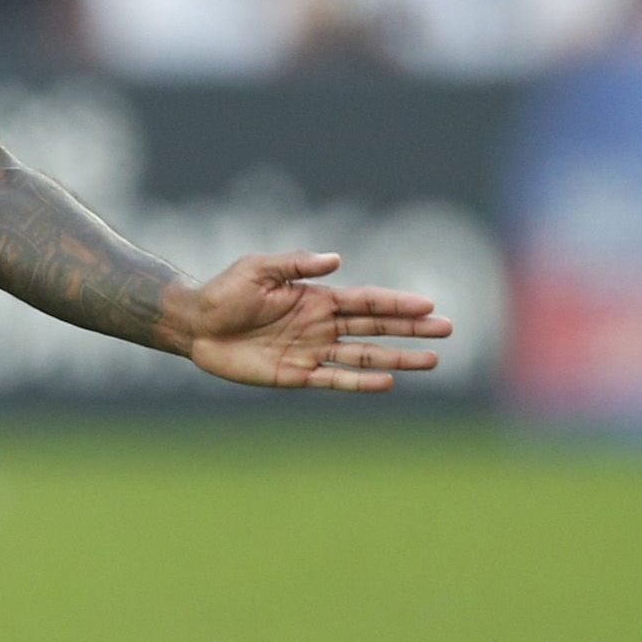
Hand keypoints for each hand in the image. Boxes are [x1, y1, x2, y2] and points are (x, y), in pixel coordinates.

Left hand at [182, 252, 452, 391]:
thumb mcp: (257, 269)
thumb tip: (337, 260)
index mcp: (315, 297)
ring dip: (397, 358)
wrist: (194, 325)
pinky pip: (335, 379)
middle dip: (411, 328)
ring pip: (364, 355)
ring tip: (432, 360)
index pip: (366, 301)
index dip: (397, 303)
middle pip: (375, 328)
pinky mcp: (296, 375)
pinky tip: (388, 381)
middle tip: (447, 329)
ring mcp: (311, 350)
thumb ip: (296, 264)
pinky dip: (361, 381)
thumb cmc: (224, 292)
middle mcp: (320, 325)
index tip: (429, 304)